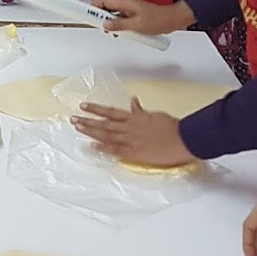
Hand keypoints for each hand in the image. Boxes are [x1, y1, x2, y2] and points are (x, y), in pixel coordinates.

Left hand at [72, 99, 197, 167]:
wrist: (183, 140)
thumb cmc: (172, 127)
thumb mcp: (155, 115)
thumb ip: (141, 111)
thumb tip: (134, 102)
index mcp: (135, 117)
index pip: (110, 111)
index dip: (96, 109)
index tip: (83, 106)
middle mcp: (129, 128)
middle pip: (104, 124)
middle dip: (88, 121)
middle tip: (73, 119)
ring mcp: (131, 140)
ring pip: (106, 135)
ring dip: (91, 132)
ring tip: (78, 129)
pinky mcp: (135, 153)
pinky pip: (116, 150)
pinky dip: (104, 148)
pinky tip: (93, 146)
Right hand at [95, 0, 192, 36]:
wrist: (172, 20)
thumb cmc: (158, 20)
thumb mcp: (136, 25)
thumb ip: (120, 25)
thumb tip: (106, 25)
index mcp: (125, 3)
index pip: (103, 1)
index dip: (93, 6)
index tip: (85, 13)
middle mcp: (126, 4)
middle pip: (106, 7)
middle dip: (100, 16)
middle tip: (98, 26)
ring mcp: (130, 9)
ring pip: (113, 14)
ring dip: (110, 22)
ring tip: (111, 32)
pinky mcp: (134, 15)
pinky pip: (121, 18)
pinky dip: (118, 25)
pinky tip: (121, 33)